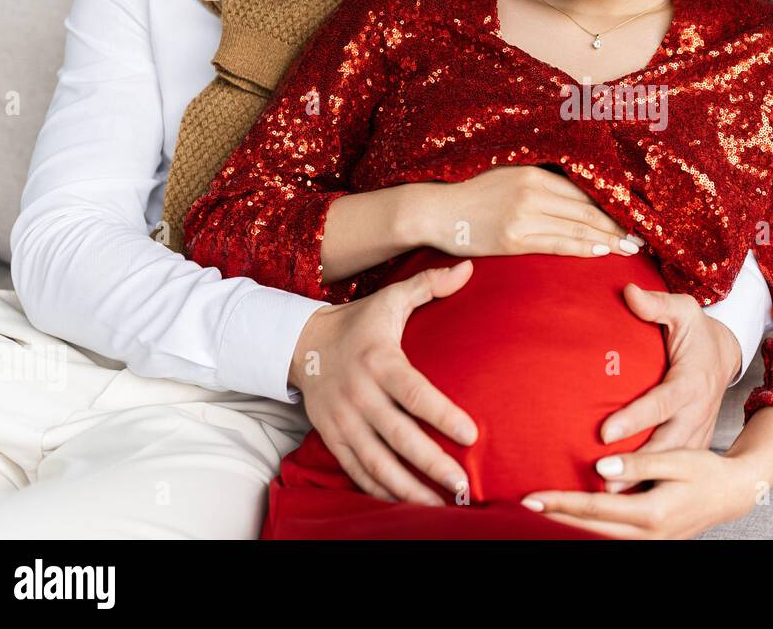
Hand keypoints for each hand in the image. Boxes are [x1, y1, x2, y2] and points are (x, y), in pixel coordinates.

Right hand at [290, 261, 478, 505]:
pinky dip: (379, 490)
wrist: (301, 343)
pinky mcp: (331, 437)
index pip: (416, 394)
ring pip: (376, 463)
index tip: (472, 435)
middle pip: (398, 437)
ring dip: (408, 488)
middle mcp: (360, 395)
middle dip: (431, 464)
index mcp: (380, 362)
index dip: (443, 415)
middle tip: (463, 486)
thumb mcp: (391, 298)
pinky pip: (356, 470)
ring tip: (440, 506)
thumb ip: (429, 285)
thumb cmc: (358, 323)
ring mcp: (342, 420)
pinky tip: (406, 504)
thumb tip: (469, 267)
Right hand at [419, 165, 645, 258]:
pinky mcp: (513, 239)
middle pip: (587, 208)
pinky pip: (557, 244)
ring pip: (577, 227)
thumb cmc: (467, 191)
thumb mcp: (505, 173)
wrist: (432, 208)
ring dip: (609, 238)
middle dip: (618, 223)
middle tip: (642, 235)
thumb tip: (569, 192)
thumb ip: (536, 180)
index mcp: (533, 172)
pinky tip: (601, 252)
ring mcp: (524, 215)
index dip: (611, 203)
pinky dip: (583, 247)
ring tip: (631, 247)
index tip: (632, 212)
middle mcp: (532, 191)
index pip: (583, 189)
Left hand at [520, 448, 754, 538]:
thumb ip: (639, 463)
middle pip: (590, 531)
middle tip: (523, 507)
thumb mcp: (677, 458)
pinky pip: (613, 541)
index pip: (595, 509)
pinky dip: (590, 532)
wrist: (732, 493)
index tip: (532, 496)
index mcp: (652, 513)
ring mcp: (652, 545)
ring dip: (569, 528)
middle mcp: (650, 537)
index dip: (561, 503)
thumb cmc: (706, 471)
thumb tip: (601, 469)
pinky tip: (571, 521)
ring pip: (600, 541)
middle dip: (555, 519)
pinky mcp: (652, 544)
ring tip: (540, 514)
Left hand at [599, 283, 740, 491]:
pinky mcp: (694, 445)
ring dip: (642, 482)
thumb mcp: (684, 310)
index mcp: (691, 381)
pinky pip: (673, 471)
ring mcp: (698, 432)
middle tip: (604, 482)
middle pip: (667, 445)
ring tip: (607, 500)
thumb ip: (657, 304)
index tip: (605, 432)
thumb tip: (629, 292)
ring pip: (671, 465)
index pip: (661, 402)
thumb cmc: (698, 332)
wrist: (726, 356)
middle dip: (637, 466)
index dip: (635, 418)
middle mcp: (697, 412)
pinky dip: (652, 485)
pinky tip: (623, 501)